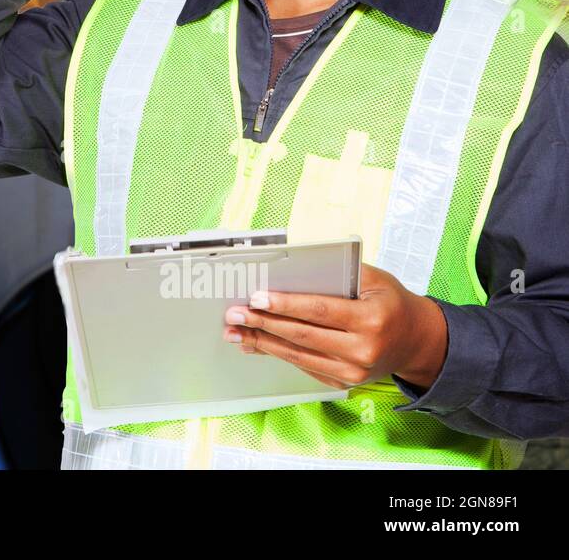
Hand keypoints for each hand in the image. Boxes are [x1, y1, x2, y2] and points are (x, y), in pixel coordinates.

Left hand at [221, 264, 448, 390]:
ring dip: (261, 342)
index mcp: (371, 320)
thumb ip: (337, 274)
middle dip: (262, 324)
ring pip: (297, 355)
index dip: (284, 305)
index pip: (319, 310)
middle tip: (233, 314)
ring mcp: (353, 371)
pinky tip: (255, 344)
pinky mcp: (343, 381)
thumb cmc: (391, 303)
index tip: (256, 298)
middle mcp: (363, 350)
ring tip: (234, 331)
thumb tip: (289, 270)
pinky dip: (276, 353)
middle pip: (302, 335)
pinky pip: (303, 365)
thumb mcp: (374, 280)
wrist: (417, 341)